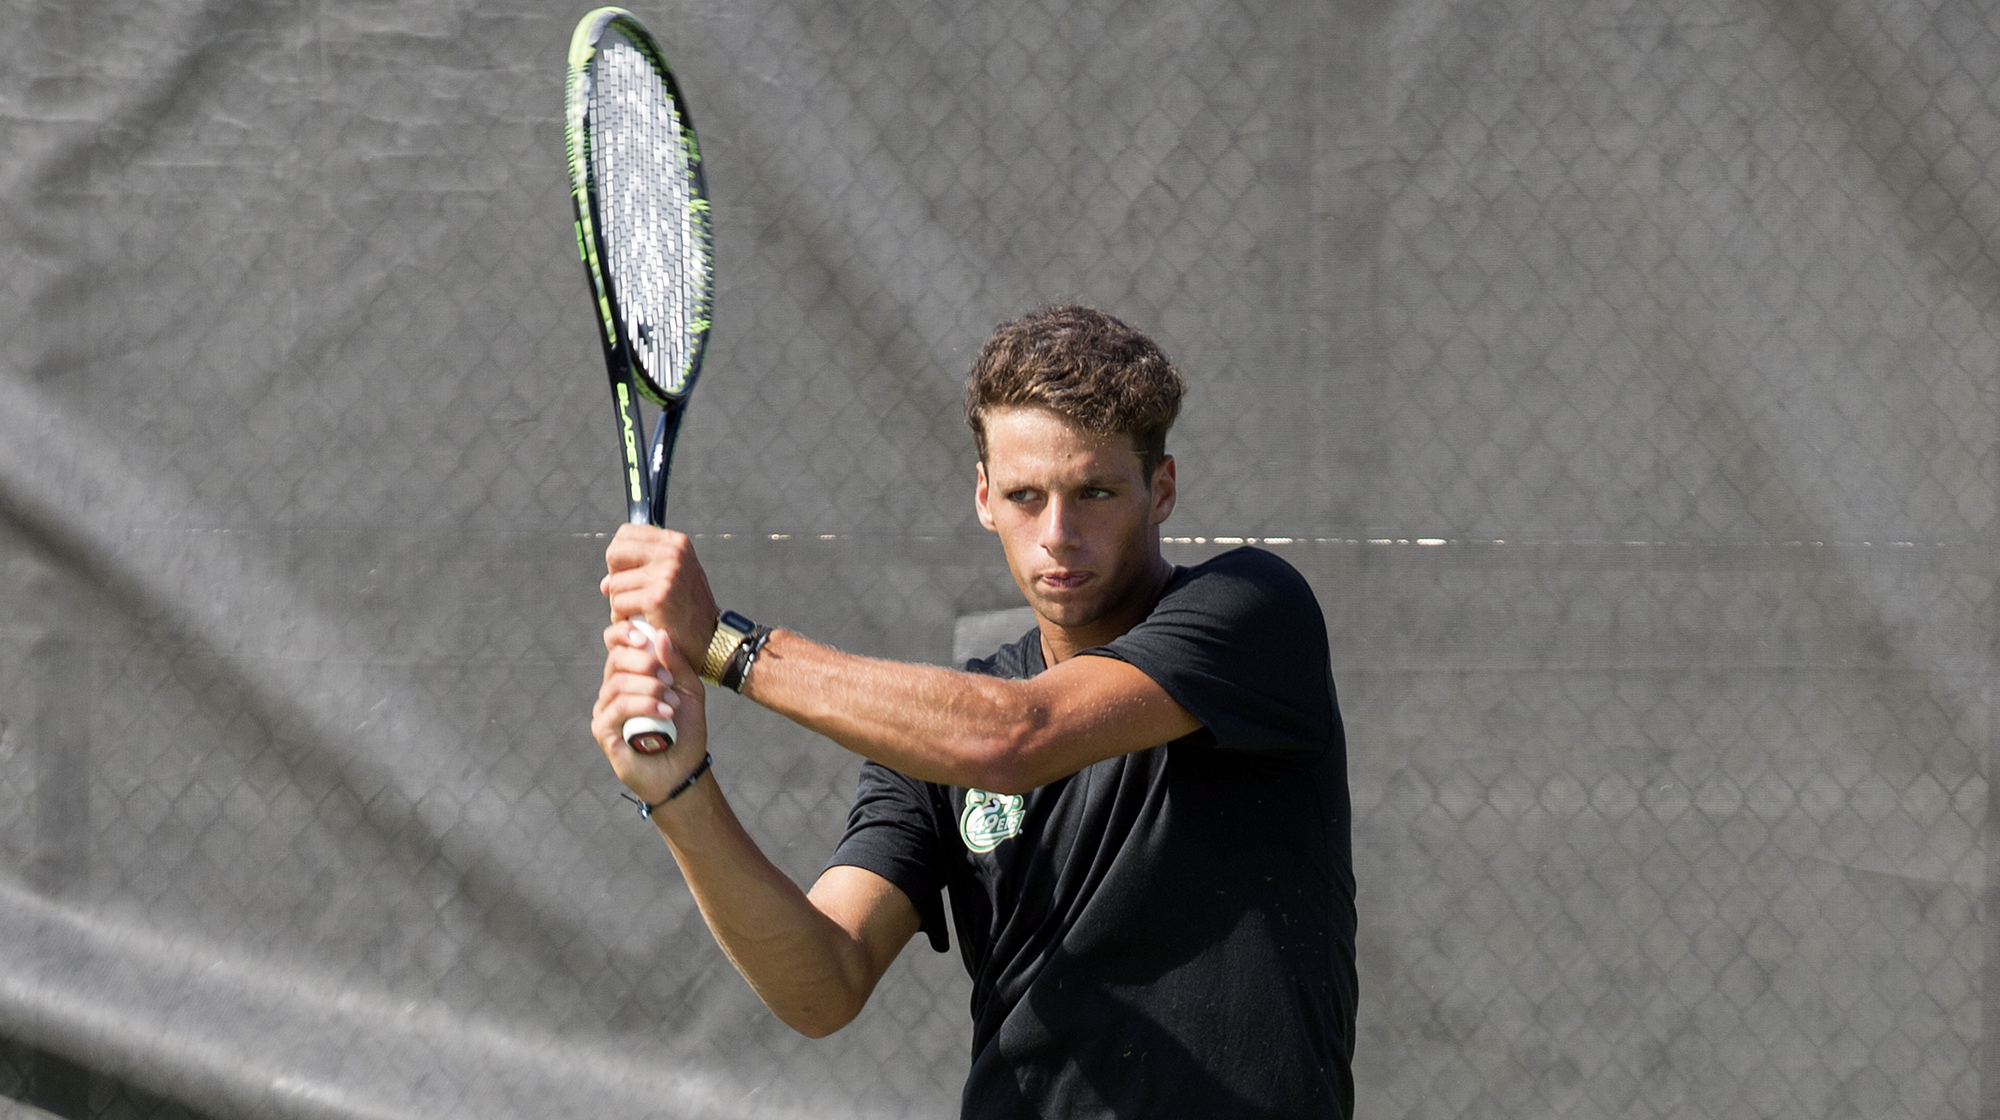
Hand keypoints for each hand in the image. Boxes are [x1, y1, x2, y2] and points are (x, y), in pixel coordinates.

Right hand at [592, 618, 709, 804]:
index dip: (625, 632)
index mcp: (631, 672)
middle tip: (670, 680)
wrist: (683, 768)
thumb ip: (675, 662)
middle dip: (645, 663)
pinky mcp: (602, 729)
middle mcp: (613, 687)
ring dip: (649, 688)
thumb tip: (659, 634)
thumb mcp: (688, 689)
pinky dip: (644, 705)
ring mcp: (606, 708)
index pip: (616, 642)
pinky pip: (618, 707)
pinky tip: (665, 713)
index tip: (646, 637)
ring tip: (673, 703)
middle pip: (616, 659)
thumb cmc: (685, 727)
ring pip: (617, 683)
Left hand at [601, 524, 720, 675]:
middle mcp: (673, 553)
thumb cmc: (687, 608)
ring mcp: (666, 575)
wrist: (709, 638)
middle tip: (632, 593)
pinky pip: (618, 604)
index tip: (630, 573)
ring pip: (614, 584)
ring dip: (620, 602)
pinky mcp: (656, 599)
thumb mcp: (673, 576)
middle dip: (616, 577)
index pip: (626, 533)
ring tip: (640, 611)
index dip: (621, 556)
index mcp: (676, 543)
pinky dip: (623, 617)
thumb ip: (641, 569)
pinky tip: (638, 621)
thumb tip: (605, 583)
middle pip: (615, 554)